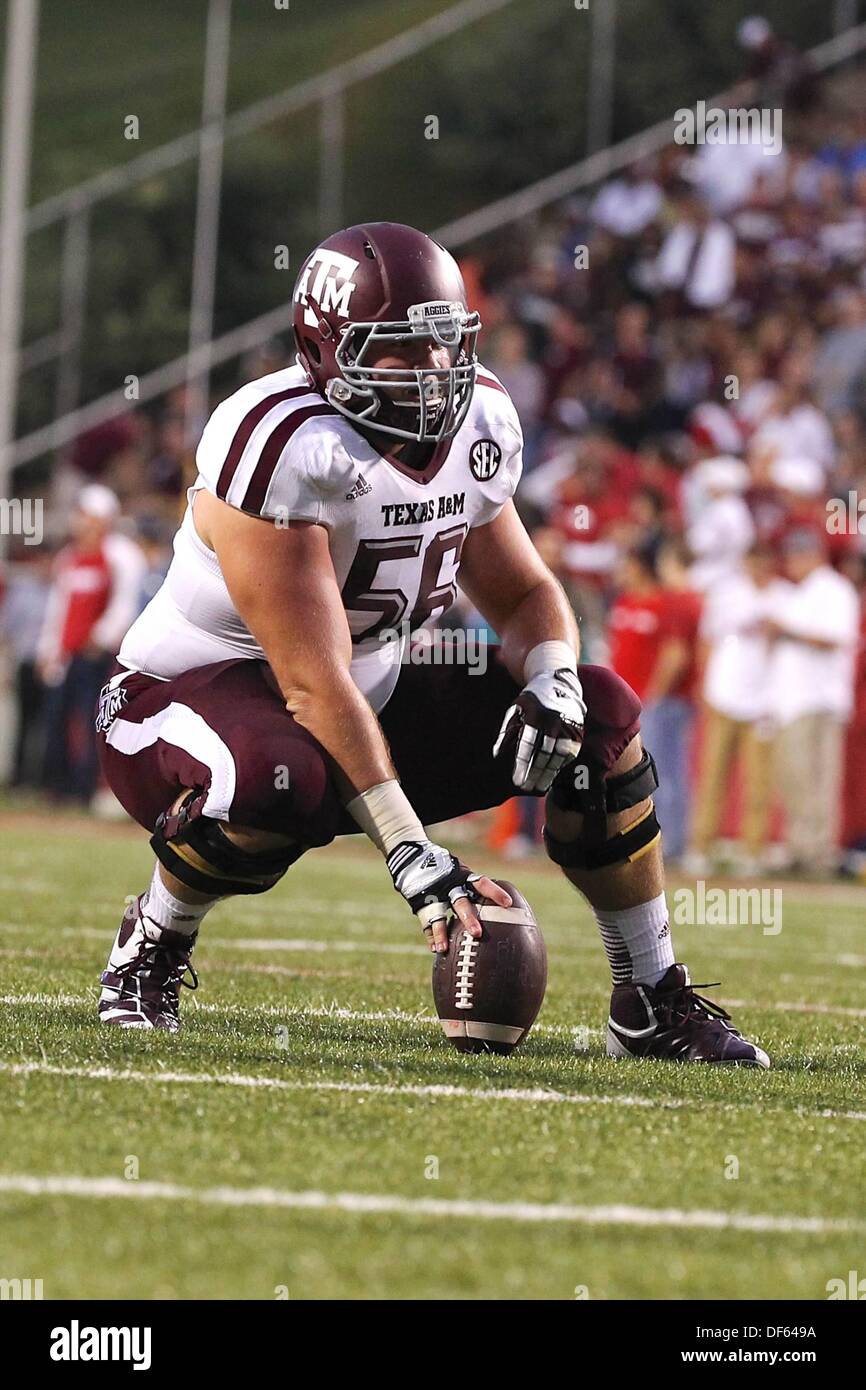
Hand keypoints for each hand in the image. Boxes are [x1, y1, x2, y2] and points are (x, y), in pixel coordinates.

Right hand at [386, 839, 510, 952]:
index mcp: (463, 877)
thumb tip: (506, 906)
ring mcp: (433, 895)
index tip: (508, 903)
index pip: (482, 884)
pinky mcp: (419, 902)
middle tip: (477, 933)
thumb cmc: (446, 870)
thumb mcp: (460, 873)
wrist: (411, 856)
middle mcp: (449, 886)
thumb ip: (475, 888)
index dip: (495, 892)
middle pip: (461, 903)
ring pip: (438, 915)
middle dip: (468, 918)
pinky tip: (436, 949)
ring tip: (444, 947)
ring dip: (441, 932)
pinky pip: (425, 922)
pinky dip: (431, 936)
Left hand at [493, 667, 585, 792]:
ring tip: (538, 787)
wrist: (559, 682)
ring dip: (548, 774)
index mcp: (535, 715)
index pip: (528, 746)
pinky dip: (560, 765)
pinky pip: (569, 753)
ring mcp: (568, 725)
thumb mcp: (515, 709)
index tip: (517, 781)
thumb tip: (496, 755)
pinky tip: (551, 775)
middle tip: (526, 788)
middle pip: (543, 754)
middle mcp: (553, 721)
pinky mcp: (578, 730)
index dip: (523, 765)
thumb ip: (507, 731)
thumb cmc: (531, 700)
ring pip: (558, 756)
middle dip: (534, 774)